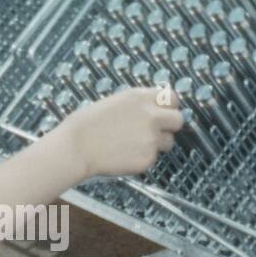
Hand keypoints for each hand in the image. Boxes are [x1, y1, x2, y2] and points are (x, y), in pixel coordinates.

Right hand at [53, 88, 183, 177]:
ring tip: (133, 145)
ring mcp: (151, 138)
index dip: (168, 107)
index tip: (163, 113)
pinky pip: (153, 158)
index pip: (173, 98)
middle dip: (170, 126)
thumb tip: (155, 109)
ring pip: (168, 142)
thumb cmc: (88, 125)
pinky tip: (124, 155)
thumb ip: (139, 105)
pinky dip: (142, 158)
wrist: (76, 147)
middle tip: (156, 132)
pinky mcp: (147, 158)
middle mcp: (151, 116)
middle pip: (178, 120)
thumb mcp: (115, 102)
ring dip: (157, 144)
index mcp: (141, 98)